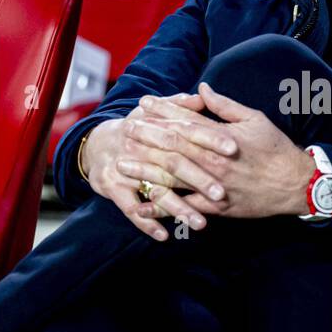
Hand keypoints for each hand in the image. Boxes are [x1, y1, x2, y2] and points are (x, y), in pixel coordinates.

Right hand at [81, 93, 236, 239]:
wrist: (97, 145)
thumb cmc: (136, 129)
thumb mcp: (153, 112)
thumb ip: (179, 105)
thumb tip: (202, 95)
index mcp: (154, 126)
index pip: (186, 131)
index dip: (210, 139)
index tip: (234, 149)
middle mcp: (139, 147)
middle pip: (173, 163)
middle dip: (199, 179)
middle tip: (222, 194)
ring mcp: (125, 169)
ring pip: (156, 191)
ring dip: (178, 209)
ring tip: (201, 223)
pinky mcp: (113, 188)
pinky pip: (131, 209)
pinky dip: (147, 223)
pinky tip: (164, 236)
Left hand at [134, 82, 315, 219]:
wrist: (295, 184)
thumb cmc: (276, 149)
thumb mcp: (254, 119)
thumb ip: (225, 106)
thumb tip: (202, 90)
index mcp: (221, 137)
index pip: (185, 121)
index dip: (162, 111)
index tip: (143, 104)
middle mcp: (213, 160)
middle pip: (172, 147)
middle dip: (146, 137)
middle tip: (126, 129)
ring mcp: (213, 185)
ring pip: (173, 176)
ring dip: (145, 170)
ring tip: (123, 164)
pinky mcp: (216, 206)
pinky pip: (184, 207)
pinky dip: (162, 207)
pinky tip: (142, 205)